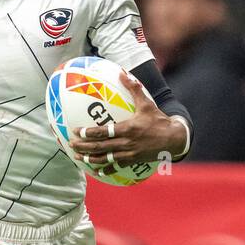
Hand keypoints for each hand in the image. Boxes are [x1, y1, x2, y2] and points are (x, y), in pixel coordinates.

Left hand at [67, 69, 186, 170]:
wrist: (173, 139)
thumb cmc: (158, 120)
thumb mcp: (146, 103)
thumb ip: (133, 88)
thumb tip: (122, 73)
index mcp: (128, 128)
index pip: (103, 132)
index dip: (88, 133)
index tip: (76, 131)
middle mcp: (126, 143)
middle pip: (100, 147)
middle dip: (83, 147)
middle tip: (71, 145)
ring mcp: (128, 154)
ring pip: (105, 159)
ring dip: (90, 159)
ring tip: (78, 157)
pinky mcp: (132, 161)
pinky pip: (116, 167)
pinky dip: (105, 170)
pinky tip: (96, 171)